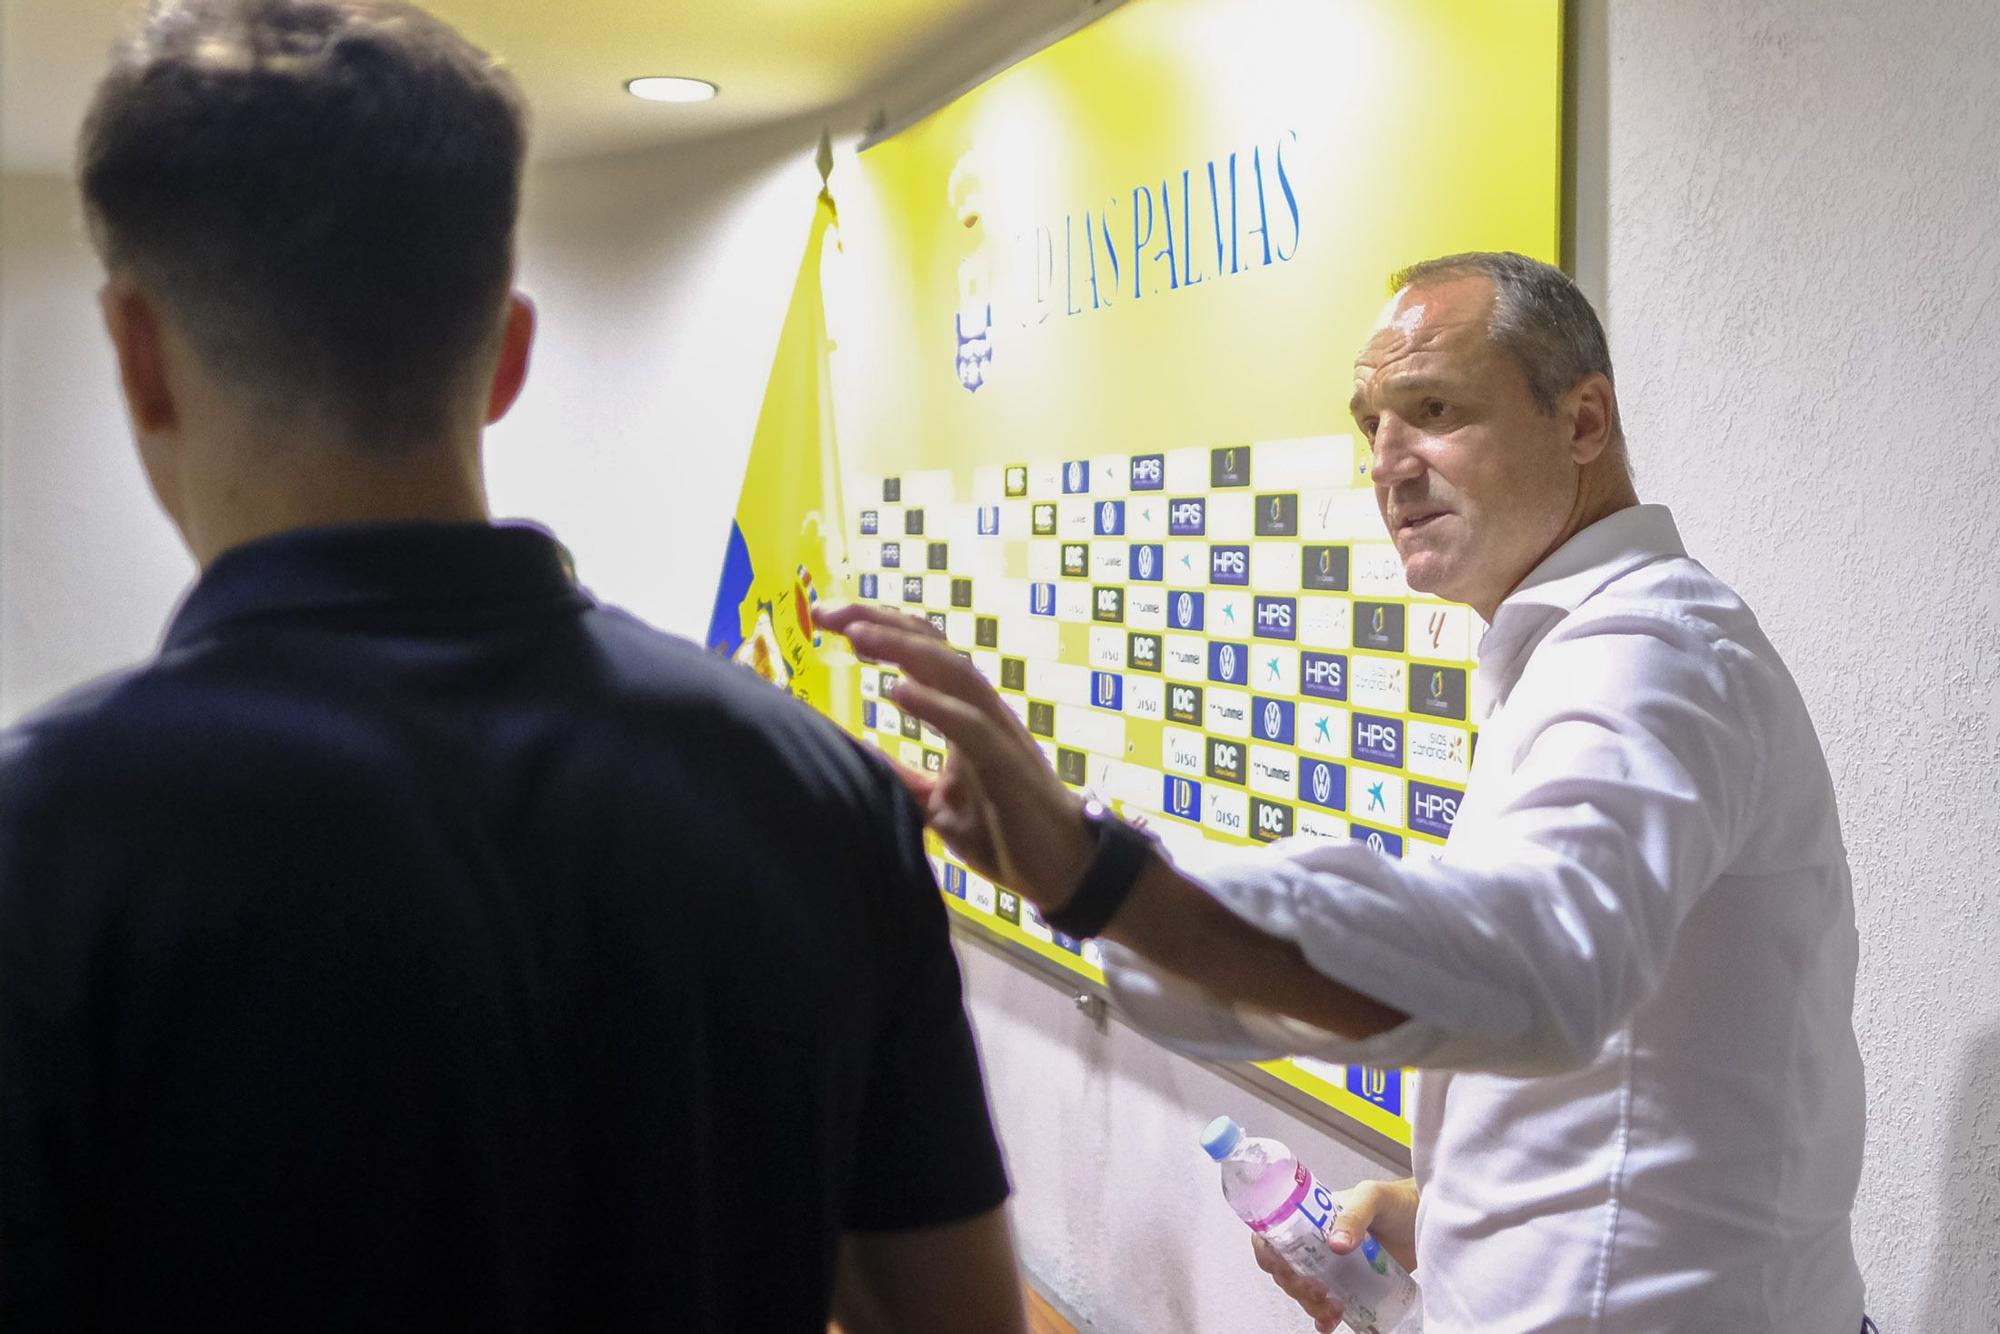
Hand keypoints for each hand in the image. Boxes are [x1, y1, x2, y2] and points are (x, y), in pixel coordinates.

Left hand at [817, 604, 1094, 909]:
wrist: (1062, 870)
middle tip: (827, 611)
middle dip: (878, 621)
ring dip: (903, 648)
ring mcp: (996, 732)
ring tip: (857, 634)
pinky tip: (898, 691)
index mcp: (963, 712)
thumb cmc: (1005, 834)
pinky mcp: (1006, 763)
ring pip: (951, 671)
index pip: (919, 653)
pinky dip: (934, 704)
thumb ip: (901, 776)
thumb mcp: (935, 804)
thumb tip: (854, 757)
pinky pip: (969, 725)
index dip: (876, 627)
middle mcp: (980, 709)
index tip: (825, 617)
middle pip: (930, 645)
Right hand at [1251, 1177, 1418, 1332]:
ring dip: (1308, 1303)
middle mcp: (1316, 1242)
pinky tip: (1329, 1323)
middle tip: (1317, 1291)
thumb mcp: (1373, 1197)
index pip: (1274, 1232)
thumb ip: (1355, 1216)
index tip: (1280, 1266)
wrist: (1428, 1221)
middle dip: (1293, 1284)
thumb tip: (1335, 1245)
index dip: (1268, 1251)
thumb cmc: (1398, 1201)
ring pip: (1302, 1289)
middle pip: (1285, 1267)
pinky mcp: (1350, 1285)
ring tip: (1332, 1308)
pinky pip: (1326, 1305)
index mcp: (1312, 1216)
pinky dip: (1323, 1317)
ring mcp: (1332, 1266)